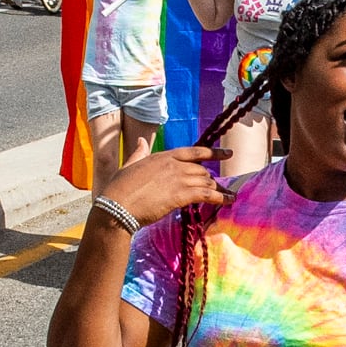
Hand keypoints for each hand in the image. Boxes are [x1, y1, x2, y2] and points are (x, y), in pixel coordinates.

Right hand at [99, 145, 227, 228]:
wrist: (117, 205)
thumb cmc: (119, 188)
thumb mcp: (129, 165)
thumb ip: (139, 153)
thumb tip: (142, 141)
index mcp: (162, 156)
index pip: (194, 151)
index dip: (213, 152)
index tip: (227, 153)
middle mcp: (173, 165)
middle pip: (201, 170)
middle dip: (211, 179)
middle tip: (220, 188)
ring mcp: (178, 178)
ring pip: (207, 181)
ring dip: (219, 190)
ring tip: (229, 196)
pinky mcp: (181, 194)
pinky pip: (207, 194)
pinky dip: (221, 197)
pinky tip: (229, 201)